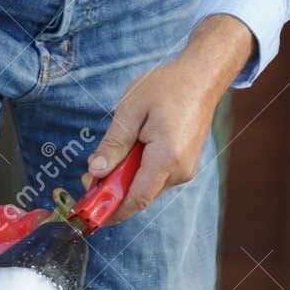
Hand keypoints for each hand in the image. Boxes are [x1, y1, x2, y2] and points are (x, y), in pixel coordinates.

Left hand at [81, 15, 253, 224]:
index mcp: (167, 158)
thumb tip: (95, 172)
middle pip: (139, 196)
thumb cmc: (168, 87)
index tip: (88, 211)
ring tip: (112, 153)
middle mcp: (180, 171)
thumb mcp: (130, 110)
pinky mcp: (184, 165)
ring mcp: (185, 169)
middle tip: (90, 172)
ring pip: (146, 187)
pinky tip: (129, 151)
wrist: (201, 78)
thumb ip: (113, 144)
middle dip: (112, 190)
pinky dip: (137, 171)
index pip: (136, 199)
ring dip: (124, 179)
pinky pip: (155, 177)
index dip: (110, 210)